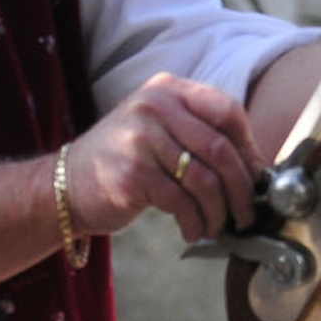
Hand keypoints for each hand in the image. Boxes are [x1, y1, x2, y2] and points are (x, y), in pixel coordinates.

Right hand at [62, 72, 260, 244]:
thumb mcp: (159, 129)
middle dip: (241, 187)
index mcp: (168, 90)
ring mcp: (141, 139)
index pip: (227, 110)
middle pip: (219, 149)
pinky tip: (193, 231)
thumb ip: (200, 134)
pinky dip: (195, 222)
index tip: (257, 176)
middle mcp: (154, 107)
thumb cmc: (124, 160)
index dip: (249, 147)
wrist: (63, 185)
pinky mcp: (132, 174)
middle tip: (247, 212)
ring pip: (204, 180)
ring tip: (218, 225)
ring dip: (218, 211)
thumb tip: (256, 167)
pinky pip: (181, 202)